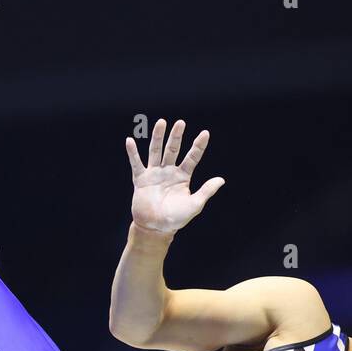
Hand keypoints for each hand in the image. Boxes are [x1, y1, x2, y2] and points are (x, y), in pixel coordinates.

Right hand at [125, 118, 225, 233]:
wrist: (156, 228)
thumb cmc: (176, 218)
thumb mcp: (195, 204)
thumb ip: (207, 190)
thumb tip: (222, 179)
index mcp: (183, 177)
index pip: (192, 157)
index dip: (198, 146)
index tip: (205, 133)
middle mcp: (168, 172)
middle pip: (173, 150)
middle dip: (176, 137)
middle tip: (180, 123)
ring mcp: (154, 174)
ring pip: (156, 151)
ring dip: (158, 137)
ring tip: (161, 122)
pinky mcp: (141, 180)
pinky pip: (136, 164)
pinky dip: (133, 153)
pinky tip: (130, 141)